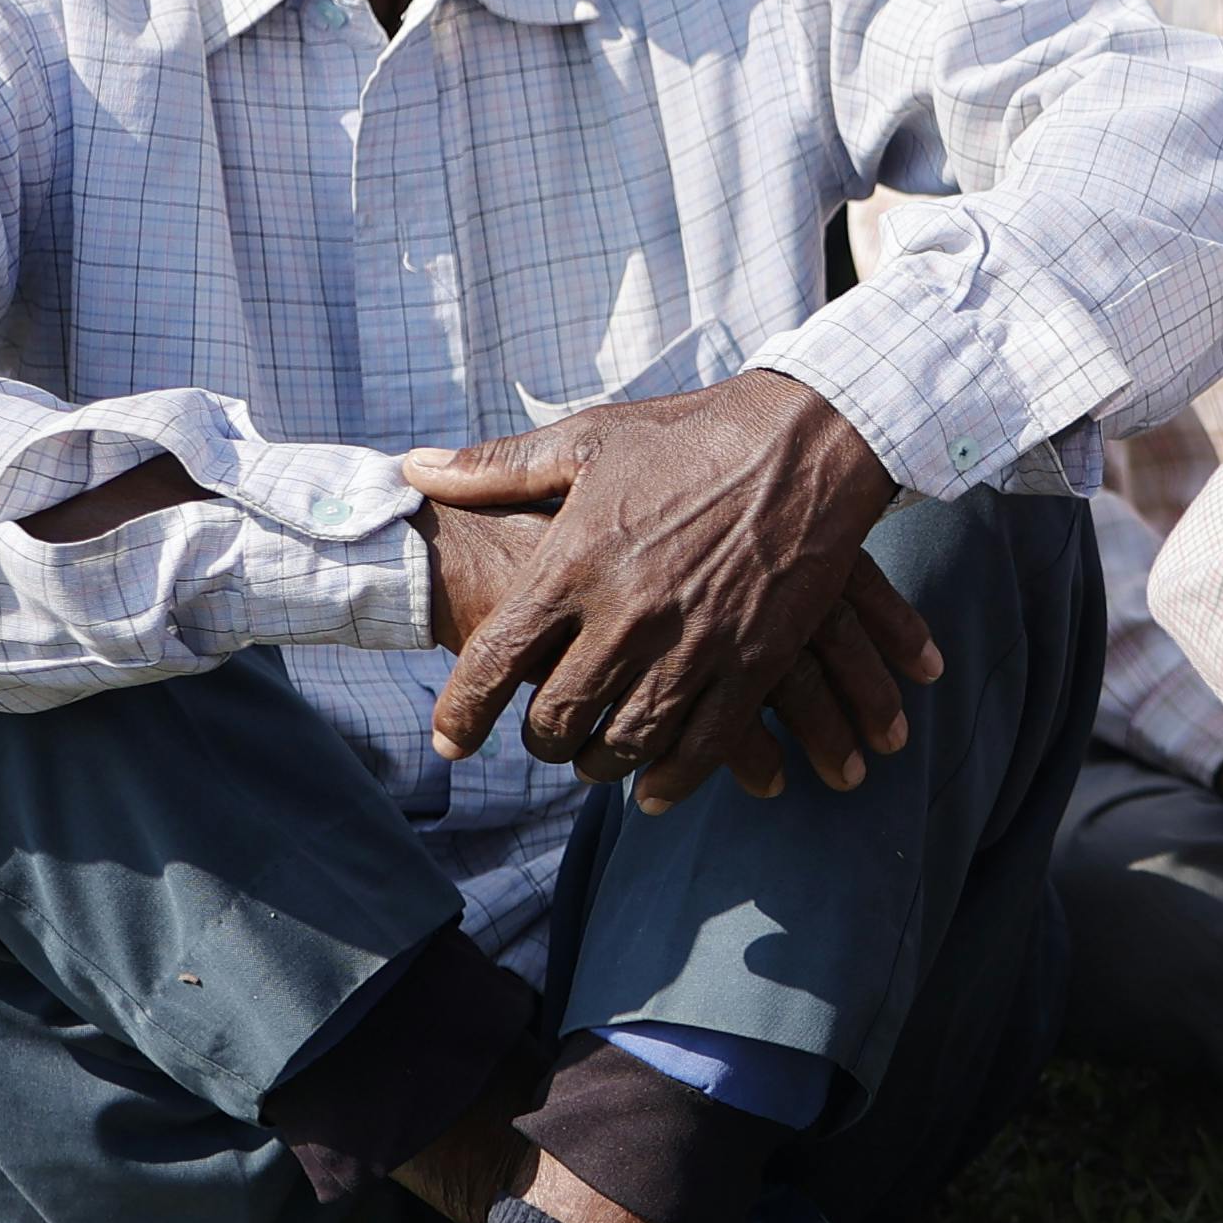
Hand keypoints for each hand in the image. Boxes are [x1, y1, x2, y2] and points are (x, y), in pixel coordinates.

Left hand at [405, 375, 933, 814]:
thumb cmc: (691, 434)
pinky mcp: (756, 659)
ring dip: (602, 763)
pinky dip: (675, 779)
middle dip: (542, 741)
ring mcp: (695, 642)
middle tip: (542, 740)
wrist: (810, 437)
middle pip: (559, 714)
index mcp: (577, 561)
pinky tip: (656, 788)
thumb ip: (497, 467)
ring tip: (595, 759)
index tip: (450, 742)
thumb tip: (413, 469)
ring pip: (628, 740)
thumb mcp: (588, 439)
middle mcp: (628, 613)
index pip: (494, 659)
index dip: (461, 713)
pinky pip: (707, 744)